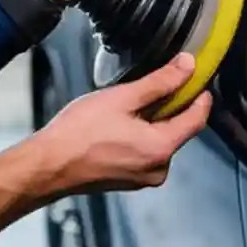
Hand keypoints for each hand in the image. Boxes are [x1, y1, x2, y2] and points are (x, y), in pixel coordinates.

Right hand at [36, 52, 211, 194]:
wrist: (45, 167)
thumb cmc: (78, 133)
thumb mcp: (123, 98)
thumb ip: (160, 82)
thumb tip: (188, 66)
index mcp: (162, 149)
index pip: (198, 119)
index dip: (201, 97)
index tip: (199, 80)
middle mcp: (158, 169)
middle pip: (179, 131)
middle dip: (171, 108)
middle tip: (153, 88)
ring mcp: (143, 178)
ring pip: (161, 142)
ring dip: (153, 123)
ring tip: (126, 109)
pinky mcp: (129, 181)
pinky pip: (145, 153)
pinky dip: (140, 137)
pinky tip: (118, 127)